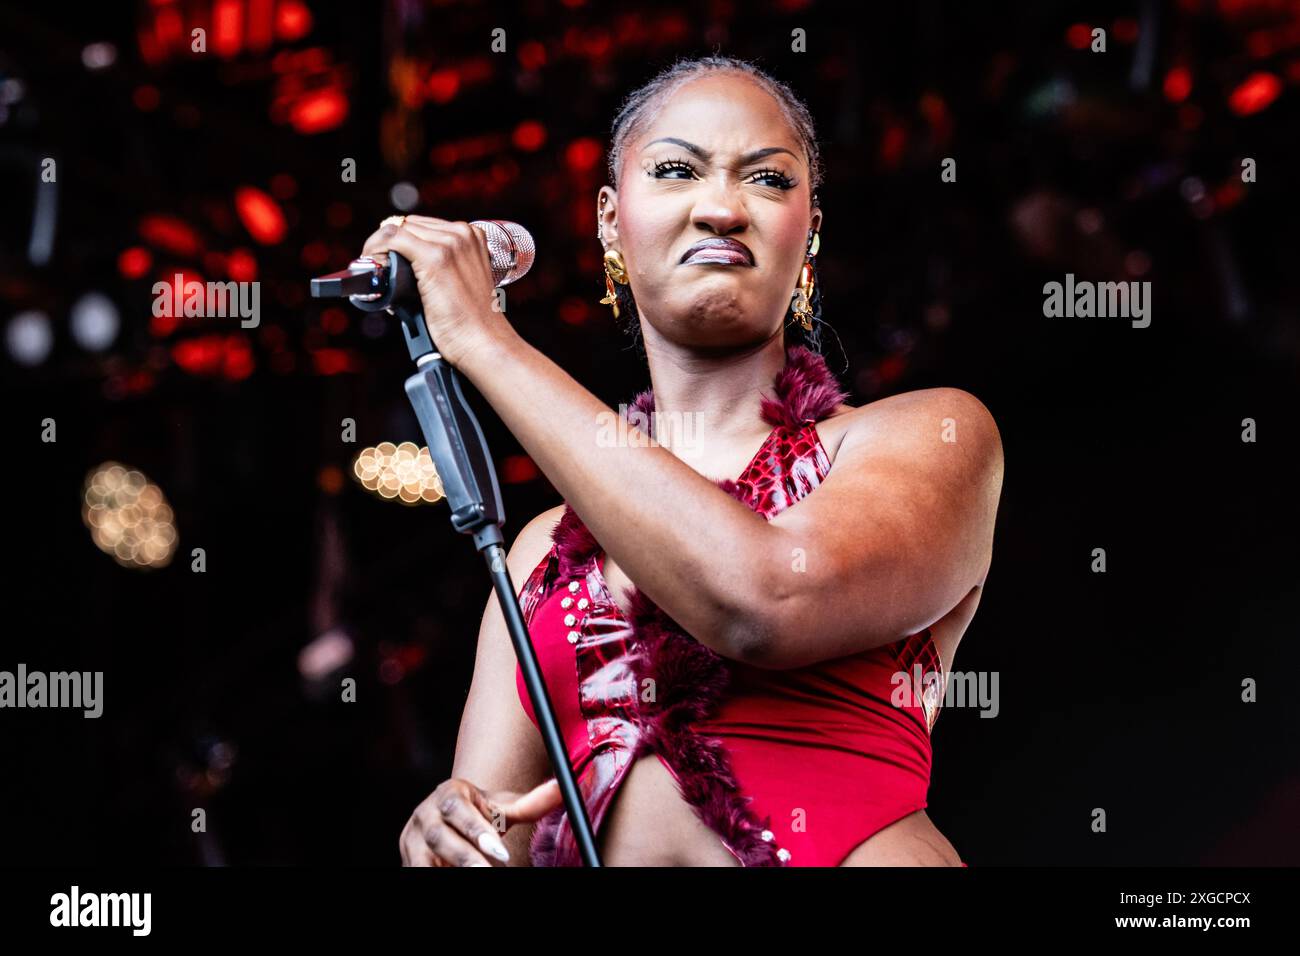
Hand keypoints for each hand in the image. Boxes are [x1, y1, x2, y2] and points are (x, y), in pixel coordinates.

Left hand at [361, 215, 513, 367]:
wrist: (483, 342)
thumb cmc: (472, 323)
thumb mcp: (462, 282)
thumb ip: (443, 267)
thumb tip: (404, 270)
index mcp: (471, 236)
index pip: (422, 225)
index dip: (401, 241)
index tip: (390, 260)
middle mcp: (462, 234)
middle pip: (408, 225)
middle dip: (389, 244)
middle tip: (381, 269)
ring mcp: (449, 244)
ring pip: (397, 230)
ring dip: (381, 248)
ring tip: (379, 272)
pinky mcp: (434, 258)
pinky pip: (393, 240)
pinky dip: (377, 250)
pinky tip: (376, 264)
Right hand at [398, 777, 561, 866]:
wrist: (447, 820)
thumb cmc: (479, 814)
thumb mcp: (501, 808)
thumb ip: (530, 803)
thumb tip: (563, 787)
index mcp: (447, 794)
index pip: (457, 809)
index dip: (475, 830)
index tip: (500, 850)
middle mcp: (425, 815)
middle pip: (441, 838)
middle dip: (465, 857)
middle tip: (489, 872)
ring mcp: (411, 841)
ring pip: (423, 860)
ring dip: (448, 870)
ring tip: (479, 876)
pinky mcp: (407, 862)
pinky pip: (418, 872)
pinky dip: (437, 875)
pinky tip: (455, 877)